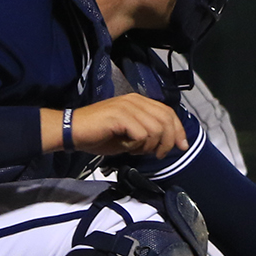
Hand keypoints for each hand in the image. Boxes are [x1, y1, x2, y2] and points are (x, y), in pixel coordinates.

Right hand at [44, 94, 186, 158]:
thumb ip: (148, 134)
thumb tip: (167, 144)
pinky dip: (137, 146)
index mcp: (139, 101)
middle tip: (159, 155)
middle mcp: (135, 100)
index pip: (168, 112)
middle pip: (166, 119)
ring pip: (156, 128)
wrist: (73, 132)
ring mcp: (127, 106)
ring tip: (135, 150)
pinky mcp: (120, 116)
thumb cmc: (99, 135)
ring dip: (149, 146)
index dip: (179, 130)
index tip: (182, 147)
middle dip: (168, 141)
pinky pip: (141, 134)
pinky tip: (126, 148)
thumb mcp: (129, 135)